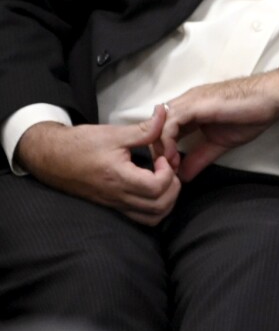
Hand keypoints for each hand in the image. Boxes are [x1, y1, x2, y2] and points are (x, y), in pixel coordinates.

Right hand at [15, 107, 181, 224]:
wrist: (52, 157)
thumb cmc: (80, 144)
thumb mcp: (113, 133)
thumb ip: (144, 129)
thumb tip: (164, 113)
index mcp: (118, 178)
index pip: (156, 187)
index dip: (168, 173)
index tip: (162, 157)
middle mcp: (118, 196)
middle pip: (159, 206)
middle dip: (174, 188)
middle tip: (169, 169)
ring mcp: (115, 204)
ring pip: (152, 217)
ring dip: (167, 201)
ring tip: (164, 180)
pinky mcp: (113, 206)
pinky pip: (141, 218)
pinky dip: (155, 208)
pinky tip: (154, 189)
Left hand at [162, 68, 278, 181]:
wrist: (269, 100)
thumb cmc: (250, 115)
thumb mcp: (219, 143)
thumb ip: (200, 157)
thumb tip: (185, 176)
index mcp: (189, 111)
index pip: (163, 131)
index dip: (162, 150)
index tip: (170, 169)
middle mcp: (183, 104)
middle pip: (154, 128)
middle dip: (156, 151)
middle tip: (164, 171)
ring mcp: (187, 103)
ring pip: (157, 126)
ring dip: (159, 148)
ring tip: (168, 166)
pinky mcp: (193, 105)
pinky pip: (169, 124)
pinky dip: (167, 142)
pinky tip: (174, 157)